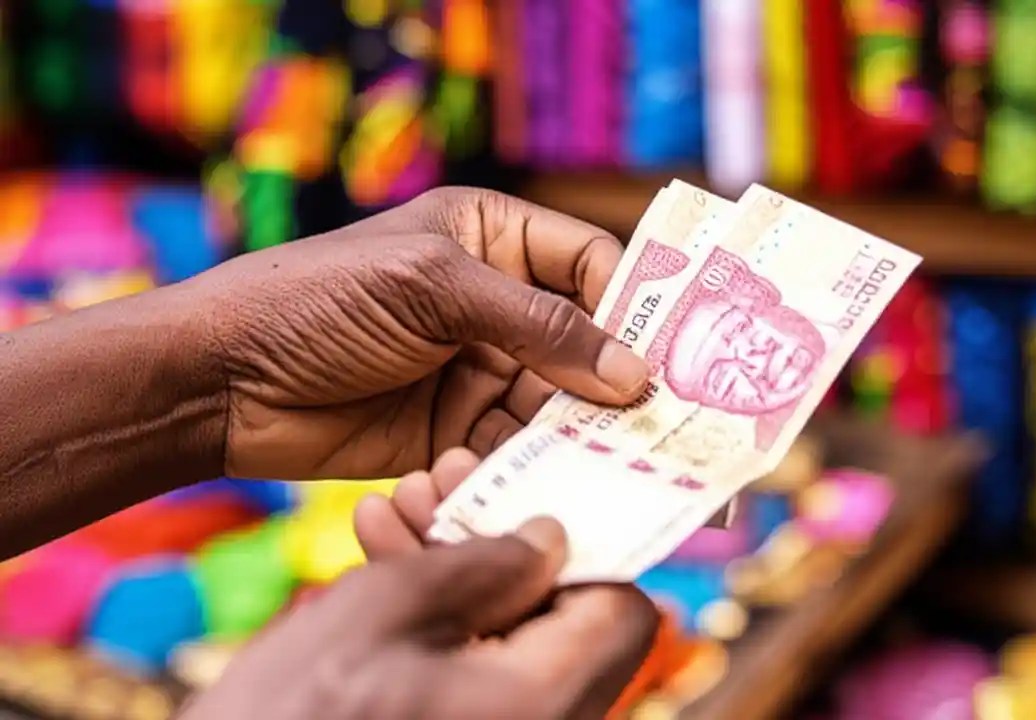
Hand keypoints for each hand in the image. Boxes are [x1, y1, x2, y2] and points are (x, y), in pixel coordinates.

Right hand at [180, 517, 657, 719]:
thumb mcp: (382, 613)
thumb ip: (484, 564)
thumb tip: (552, 539)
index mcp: (542, 704)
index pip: (622, 611)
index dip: (583, 545)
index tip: (526, 500)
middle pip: (568, 625)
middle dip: (505, 547)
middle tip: (441, 487)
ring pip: (517, 647)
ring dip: (464, 577)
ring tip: (396, 509)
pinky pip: (481, 682)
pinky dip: (444, 628)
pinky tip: (382, 563)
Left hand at [191, 187, 648, 479]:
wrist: (221, 382)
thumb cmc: (318, 301)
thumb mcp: (433, 290)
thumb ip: (538, 328)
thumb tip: (634, 373)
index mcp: (493, 238)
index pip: (591, 265)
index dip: (636, 305)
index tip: (679, 354)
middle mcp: (496, 304)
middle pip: (587, 345)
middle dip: (623, 384)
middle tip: (676, 429)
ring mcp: (477, 371)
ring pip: (559, 407)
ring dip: (587, 437)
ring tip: (633, 471)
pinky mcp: (456, 432)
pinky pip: (517, 451)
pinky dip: (537, 471)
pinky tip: (560, 491)